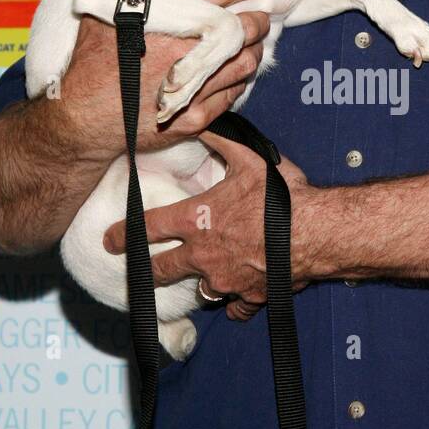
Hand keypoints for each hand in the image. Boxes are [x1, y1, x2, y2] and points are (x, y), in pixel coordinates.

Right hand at [59, 0, 275, 158]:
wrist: (83, 120)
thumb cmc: (91, 64)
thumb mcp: (99, 13)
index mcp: (167, 22)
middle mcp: (185, 53)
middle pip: (242, 30)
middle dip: (259, 21)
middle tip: (263, 16)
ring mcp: (194, 88)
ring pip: (244, 64)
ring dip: (253, 51)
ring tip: (254, 44)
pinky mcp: (195, 117)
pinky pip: (232, 95)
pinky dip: (239, 82)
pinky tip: (235, 74)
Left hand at [102, 130, 313, 321]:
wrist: (319, 231)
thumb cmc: (284, 196)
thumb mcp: (250, 159)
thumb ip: (221, 141)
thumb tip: (200, 120)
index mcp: (197, 220)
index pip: (147, 229)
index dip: (123, 235)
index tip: (110, 240)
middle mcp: (204, 255)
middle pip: (162, 269)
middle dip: (148, 270)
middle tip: (139, 272)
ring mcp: (226, 280)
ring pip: (200, 289)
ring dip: (199, 281)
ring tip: (203, 276)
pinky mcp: (250, 296)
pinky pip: (235, 307)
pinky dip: (235, 302)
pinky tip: (237, 296)